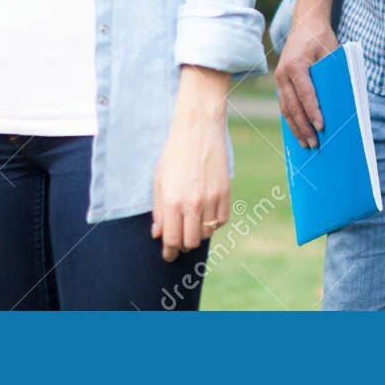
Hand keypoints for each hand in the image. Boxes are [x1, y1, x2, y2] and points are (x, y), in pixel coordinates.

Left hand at [151, 66, 229, 262]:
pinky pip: (222, 220)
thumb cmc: (174, 152)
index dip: (169, 252)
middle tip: (179, 239)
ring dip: (198, 233)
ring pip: (207, 233)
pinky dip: (214, 223)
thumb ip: (158, 210)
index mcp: (172, 202)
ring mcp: (211, 199)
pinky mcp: (225, 192)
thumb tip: (158, 234)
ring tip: (192, 223)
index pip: (172, 240)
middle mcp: (193, 204)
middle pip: (190, 242)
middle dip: (183, 244)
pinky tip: (206, 214)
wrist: (198, 129)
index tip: (168, 255)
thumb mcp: (158, 180)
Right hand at [274, 12, 338, 147]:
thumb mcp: (330, 53)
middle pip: (293, 106)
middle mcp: (283, 74)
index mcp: (295, 65)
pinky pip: (285, 104)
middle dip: (304, 127)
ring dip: (295, 128)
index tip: (322, 128)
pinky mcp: (281, 82)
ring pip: (286, 109)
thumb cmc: (321, 38)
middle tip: (315, 144)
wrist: (305, 23)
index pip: (305, 95)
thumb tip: (337, 104)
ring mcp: (279, 78)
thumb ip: (331, 76)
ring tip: (305, 144)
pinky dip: (291, 119)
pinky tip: (298, 132)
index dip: (313, 113)